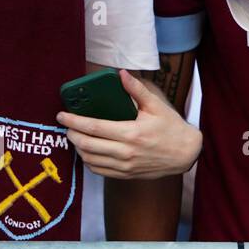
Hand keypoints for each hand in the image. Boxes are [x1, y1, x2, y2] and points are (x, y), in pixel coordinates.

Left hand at [58, 69, 201, 178]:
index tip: (62, 115)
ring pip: (90, 159)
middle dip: (71, 134)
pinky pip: (98, 170)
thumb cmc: (171, 128)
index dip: (75, 121)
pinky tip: (87, 151)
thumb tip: (121, 74)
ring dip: (77, 148)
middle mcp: (126, 152)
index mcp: (132, 133)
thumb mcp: (156, 106)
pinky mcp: (125, 174)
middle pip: (87, 145)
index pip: (94, 127)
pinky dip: (88, 160)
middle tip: (66, 125)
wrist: (185, 154)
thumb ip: (137, 90)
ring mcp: (125, 166)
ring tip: (75, 136)